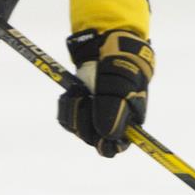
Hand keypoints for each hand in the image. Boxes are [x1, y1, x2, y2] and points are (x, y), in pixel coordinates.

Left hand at [56, 30, 154, 156]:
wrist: (105, 47)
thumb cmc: (121, 68)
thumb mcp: (119, 89)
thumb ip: (114, 114)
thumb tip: (106, 137)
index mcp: (127, 122)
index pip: (115, 146)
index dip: (106, 143)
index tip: (98, 134)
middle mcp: (110, 122)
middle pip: (93, 139)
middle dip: (86, 120)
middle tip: (86, 99)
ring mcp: (93, 115)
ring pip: (77, 129)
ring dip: (75, 110)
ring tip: (80, 92)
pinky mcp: (79, 108)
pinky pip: (66, 119)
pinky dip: (67, 105)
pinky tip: (74, 92)